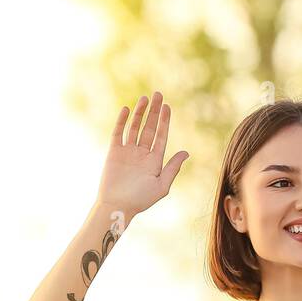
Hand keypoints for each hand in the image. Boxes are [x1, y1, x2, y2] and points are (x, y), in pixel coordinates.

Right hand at [96, 91, 188, 219]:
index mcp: (155, 160)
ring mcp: (128, 152)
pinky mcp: (114, 152)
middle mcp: (142, 153)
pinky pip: (119, 133)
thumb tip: (186, 152)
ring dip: (140, 113)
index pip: (161, 136)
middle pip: (149, 127)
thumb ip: (172, 168)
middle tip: (158, 94)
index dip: (165, 121)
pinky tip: (127, 110)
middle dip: (154, 112)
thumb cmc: (140, 200)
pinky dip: (122, 122)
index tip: (167, 107)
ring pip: (135, 127)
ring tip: (145, 98)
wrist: (117, 206)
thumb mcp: (161, 185)